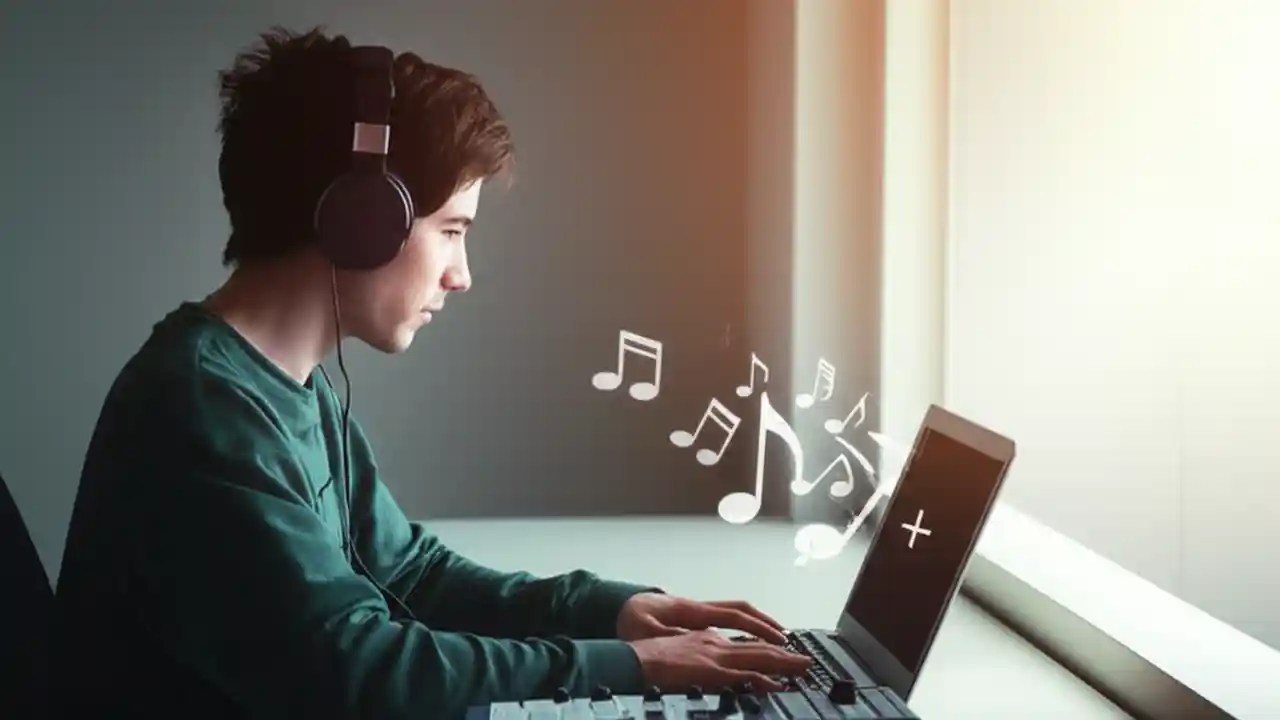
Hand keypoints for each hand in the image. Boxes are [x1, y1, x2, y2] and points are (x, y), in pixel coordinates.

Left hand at [616, 593, 788, 644]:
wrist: (615, 604)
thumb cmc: (630, 617)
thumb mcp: (645, 629)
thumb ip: (670, 636)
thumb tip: (694, 640)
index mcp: (691, 610)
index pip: (734, 615)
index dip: (758, 627)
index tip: (778, 639)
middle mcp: (698, 607)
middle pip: (741, 609)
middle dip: (766, 623)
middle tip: (788, 640)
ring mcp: (697, 611)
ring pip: (735, 611)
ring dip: (757, 623)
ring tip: (776, 638)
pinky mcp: (692, 617)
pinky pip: (725, 619)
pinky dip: (742, 626)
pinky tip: (748, 639)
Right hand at [628, 629, 810, 692]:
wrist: (631, 659)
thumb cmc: (648, 661)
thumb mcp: (679, 654)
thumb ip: (699, 658)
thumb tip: (714, 670)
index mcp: (707, 639)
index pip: (745, 644)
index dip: (767, 648)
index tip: (784, 654)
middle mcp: (715, 643)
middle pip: (758, 648)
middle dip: (785, 654)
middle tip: (805, 661)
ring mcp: (715, 656)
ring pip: (758, 657)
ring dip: (784, 663)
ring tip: (803, 668)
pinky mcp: (710, 671)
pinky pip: (743, 675)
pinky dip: (763, 679)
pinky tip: (777, 684)